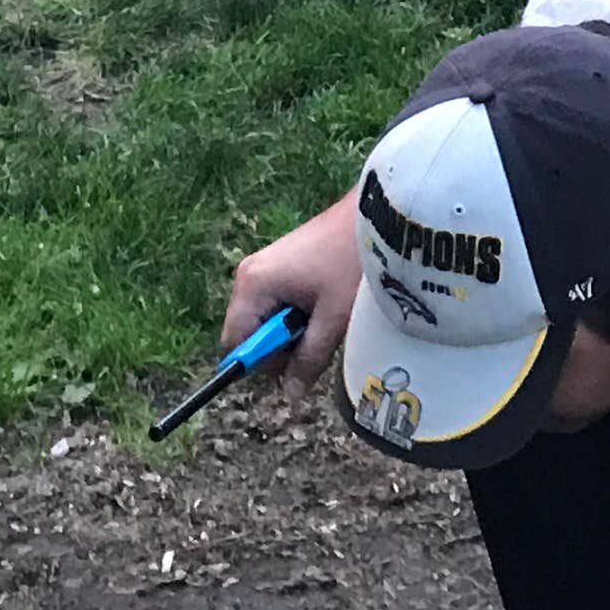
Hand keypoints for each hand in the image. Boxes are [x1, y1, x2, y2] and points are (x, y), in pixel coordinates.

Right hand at [219, 188, 362, 388]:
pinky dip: (296, 315)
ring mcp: (262, 268)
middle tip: (317, 341)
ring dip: (291, 332)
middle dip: (279, 348)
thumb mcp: (333, 319)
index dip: (260, 364)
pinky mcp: (278, 265)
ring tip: (325, 319)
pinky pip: (275, 304)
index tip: (292, 366)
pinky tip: (323, 306)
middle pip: (248, 333)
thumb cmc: (351, 264)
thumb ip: (308, 358)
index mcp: (253, 286)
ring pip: (264, 321)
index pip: (235, 344)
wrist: (375, 216)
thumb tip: (289, 394)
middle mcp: (249, 276)